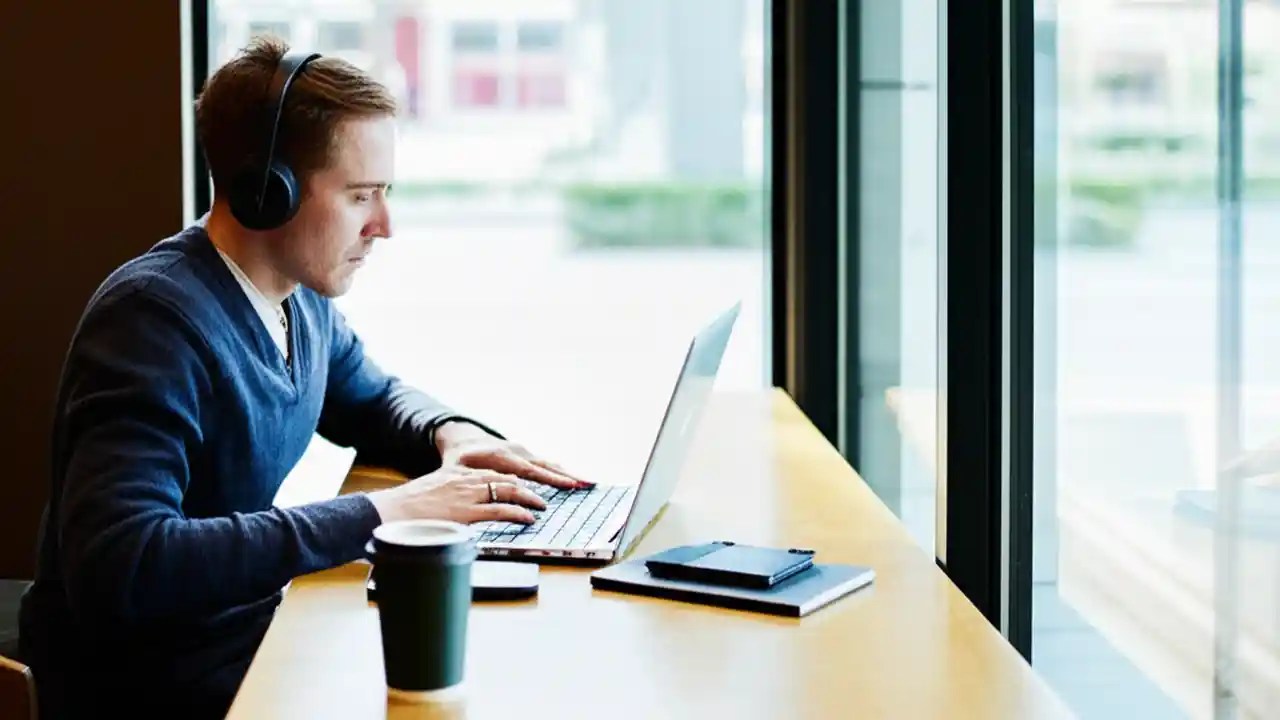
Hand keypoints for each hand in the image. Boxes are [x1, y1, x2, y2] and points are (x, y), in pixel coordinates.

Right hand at [367, 465, 547, 524]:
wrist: (389, 512)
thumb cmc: (404, 508)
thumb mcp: (430, 493)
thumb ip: (446, 497)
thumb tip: (451, 509)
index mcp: (456, 473)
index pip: (491, 472)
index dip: (510, 478)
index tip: (523, 483)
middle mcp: (465, 479)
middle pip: (505, 478)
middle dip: (526, 486)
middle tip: (539, 495)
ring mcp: (467, 494)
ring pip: (508, 490)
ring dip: (529, 498)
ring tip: (540, 506)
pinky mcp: (467, 512)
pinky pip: (501, 510)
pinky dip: (519, 513)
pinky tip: (528, 518)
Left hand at [435, 422, 592, 490]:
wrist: (462, 439)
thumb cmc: (458, 459)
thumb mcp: (457, 470)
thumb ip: (471, 479)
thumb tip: (488, 491)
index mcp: (499, 455)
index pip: (529, 469)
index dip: (549, 478)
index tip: (567, 485)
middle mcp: (515, 450)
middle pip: (544, 465)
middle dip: (565, 476)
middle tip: (586, 484)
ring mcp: (522, 451)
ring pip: (547, 463)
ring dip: (566, 473)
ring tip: (586, 483)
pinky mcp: (525, 455)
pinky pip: (545, 464)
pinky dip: (560, 471)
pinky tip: (573, 480)